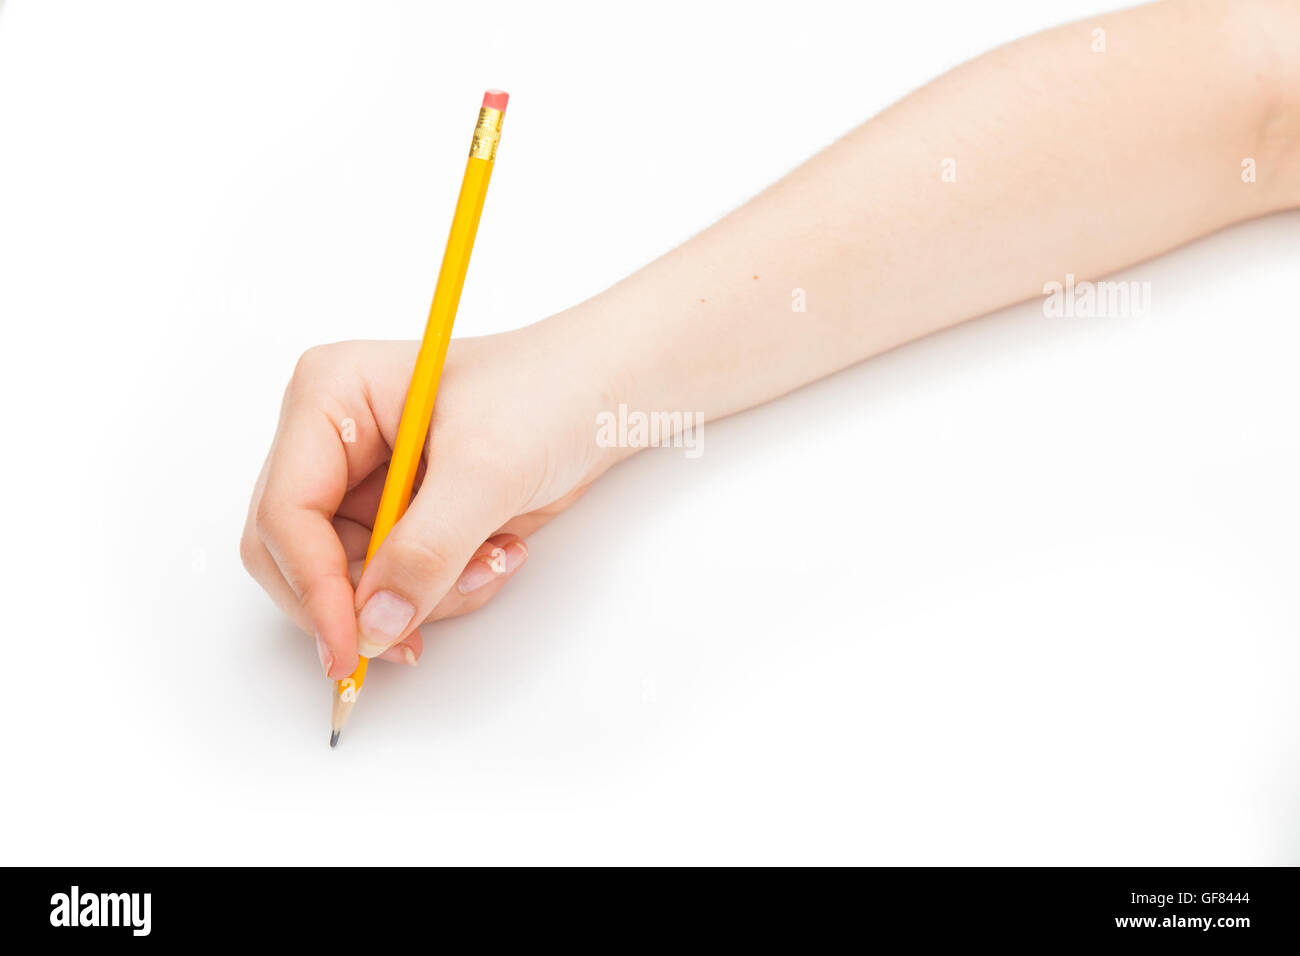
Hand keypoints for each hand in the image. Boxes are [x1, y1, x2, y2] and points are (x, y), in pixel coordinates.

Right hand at [240, 323, 614, 675]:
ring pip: (357, 585)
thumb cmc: (551, 392)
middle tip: (421, 630)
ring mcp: (368, 484)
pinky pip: (401, 586)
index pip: (285, 514)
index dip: (312, 589)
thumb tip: (374, 624)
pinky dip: (449, 588)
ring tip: (494, 558)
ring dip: (428, 594)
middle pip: (302, 560)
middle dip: (371, 598)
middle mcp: (333, 443)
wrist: (609, 397)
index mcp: (329, 399)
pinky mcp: (405, 519)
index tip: (351, 649)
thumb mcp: (488, 469)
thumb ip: (426, 548)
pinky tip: (497, 552)